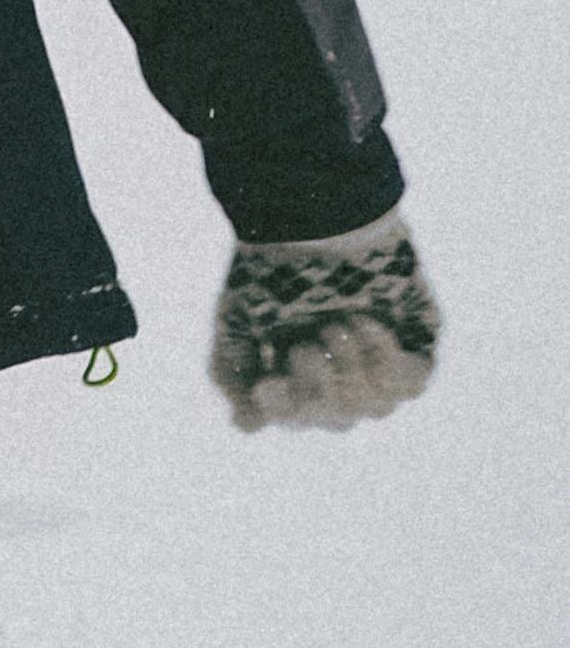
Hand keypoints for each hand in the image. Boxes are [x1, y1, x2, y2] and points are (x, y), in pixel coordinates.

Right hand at [210, 210, 439, 432]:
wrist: (318, 220)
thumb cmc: (273, 268)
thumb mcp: (237, 321)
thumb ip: (231, 373)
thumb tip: (245, 427)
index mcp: (297, 370)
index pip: (295, 416)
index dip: (285, 409)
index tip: (272, 382)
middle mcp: (341, 370)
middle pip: (337, 420)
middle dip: (318, 387)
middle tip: (305, 346)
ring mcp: (379, 361)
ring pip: (374, 408)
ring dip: (351, 371)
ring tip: (337, 325)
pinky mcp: (415, 345)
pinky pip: (410, 385)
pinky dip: (385, 360)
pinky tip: (366, 323)